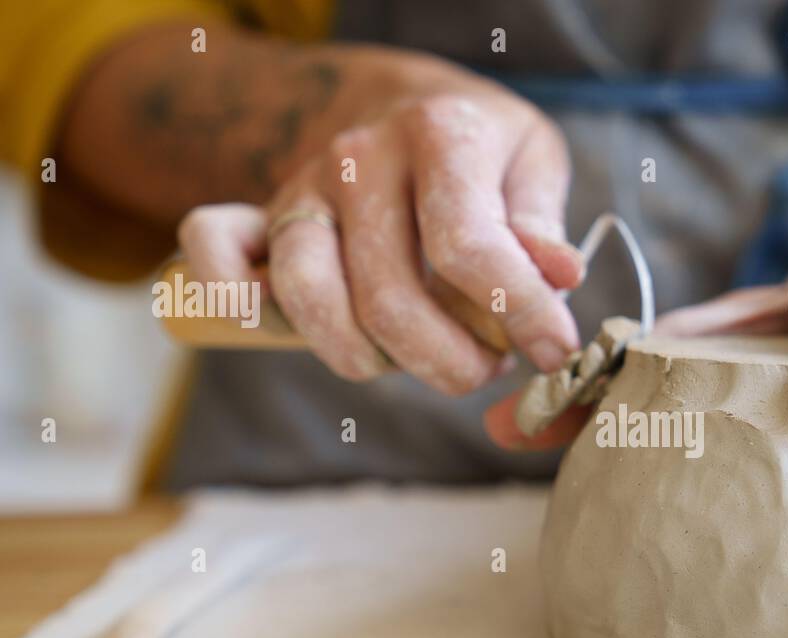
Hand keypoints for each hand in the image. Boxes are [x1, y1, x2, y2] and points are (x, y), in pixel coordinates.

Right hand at [177, 53, 583, 390]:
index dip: (518, 315)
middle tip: (485, 369)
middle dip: (449, 362)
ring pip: (309, 296)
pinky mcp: (261, 214)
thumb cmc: (480, 149)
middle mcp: (360, 155)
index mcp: (440, 134)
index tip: (552, 351)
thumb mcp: (533, 162)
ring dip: (367, 359)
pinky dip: (238, 300)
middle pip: (389, 295)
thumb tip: (561, 277)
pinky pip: (212, 250)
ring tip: (415, 362)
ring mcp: (304, 185)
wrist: (403, 105)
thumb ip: (542, 224)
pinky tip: (298, 329)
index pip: (470, 246)